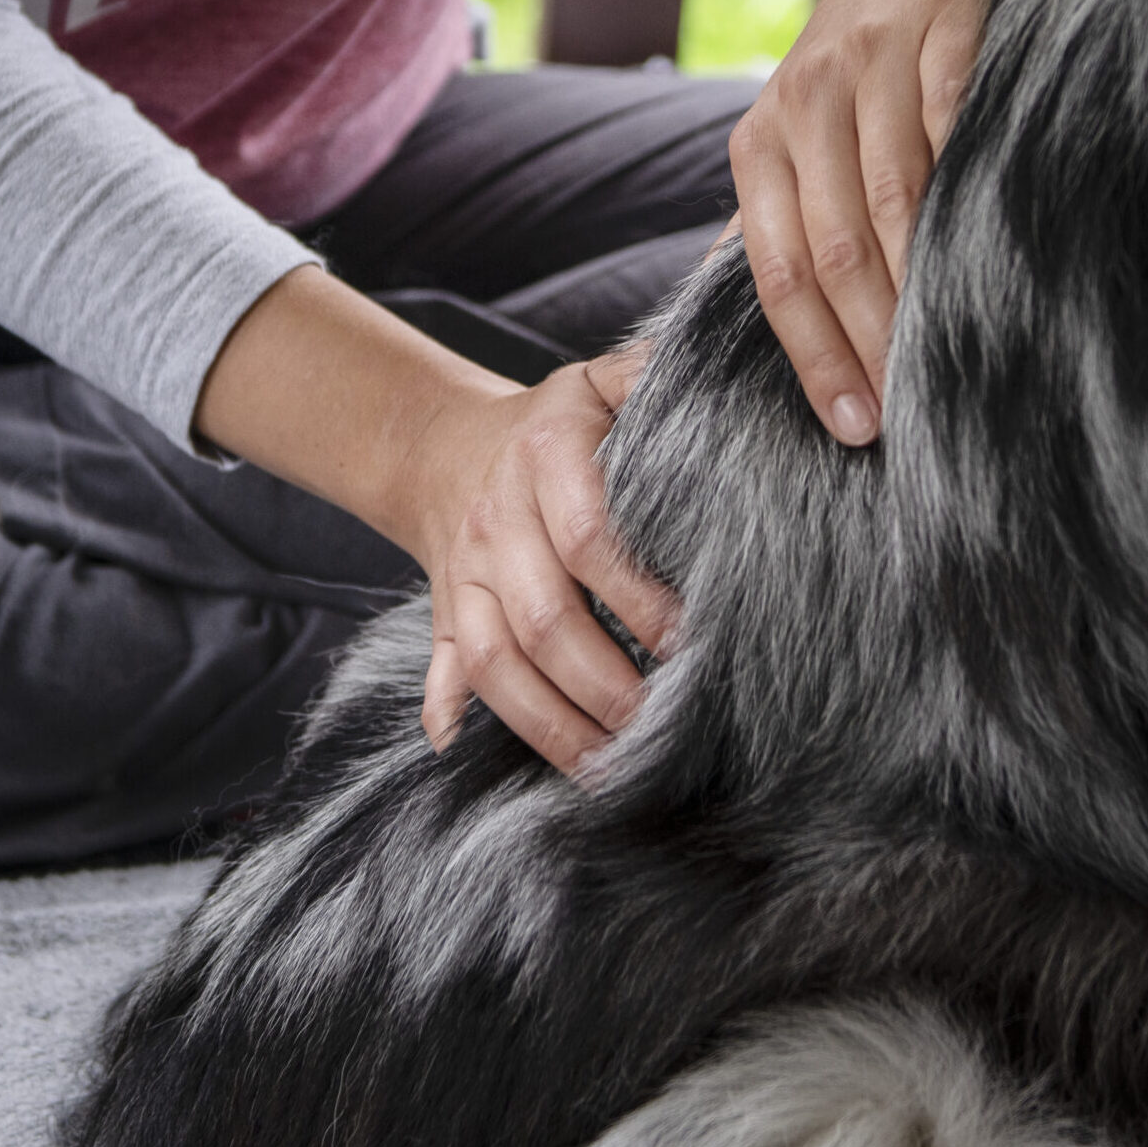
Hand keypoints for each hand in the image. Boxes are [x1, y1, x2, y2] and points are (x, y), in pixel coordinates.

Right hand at [195, 270, 673, 774]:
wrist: (442, 443)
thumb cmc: (555, 421)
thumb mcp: (599, 380)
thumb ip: (651, 377)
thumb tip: (704, 378)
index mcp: (545, 458)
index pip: (589, 537)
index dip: (637, 596)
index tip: (688, 641)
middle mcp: (498, 521)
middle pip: (544, 617)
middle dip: (603, 681)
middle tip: (660, 724)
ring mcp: (465, 572)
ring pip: (495, 660)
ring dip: (548, 722)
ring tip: (607, 769)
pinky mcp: (445, 611)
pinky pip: (443, 666)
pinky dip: (448, 711)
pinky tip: (464, 752)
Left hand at [730, 0, 1108, 443]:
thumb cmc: (896, 16)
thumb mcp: (832, 104)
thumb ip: (817, 194)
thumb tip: (810, 312)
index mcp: (768, 131)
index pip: (777, 269)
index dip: (809, 357)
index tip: (850, 432)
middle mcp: (806, 96)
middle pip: (830, 250)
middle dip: (863, 350)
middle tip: (905, 429)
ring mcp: (877, 57)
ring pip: (888, 204)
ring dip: (916, 299)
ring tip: (948, 375)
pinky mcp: (951, 18)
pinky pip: (953, 122)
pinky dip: (968, 196)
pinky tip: (991, 263)